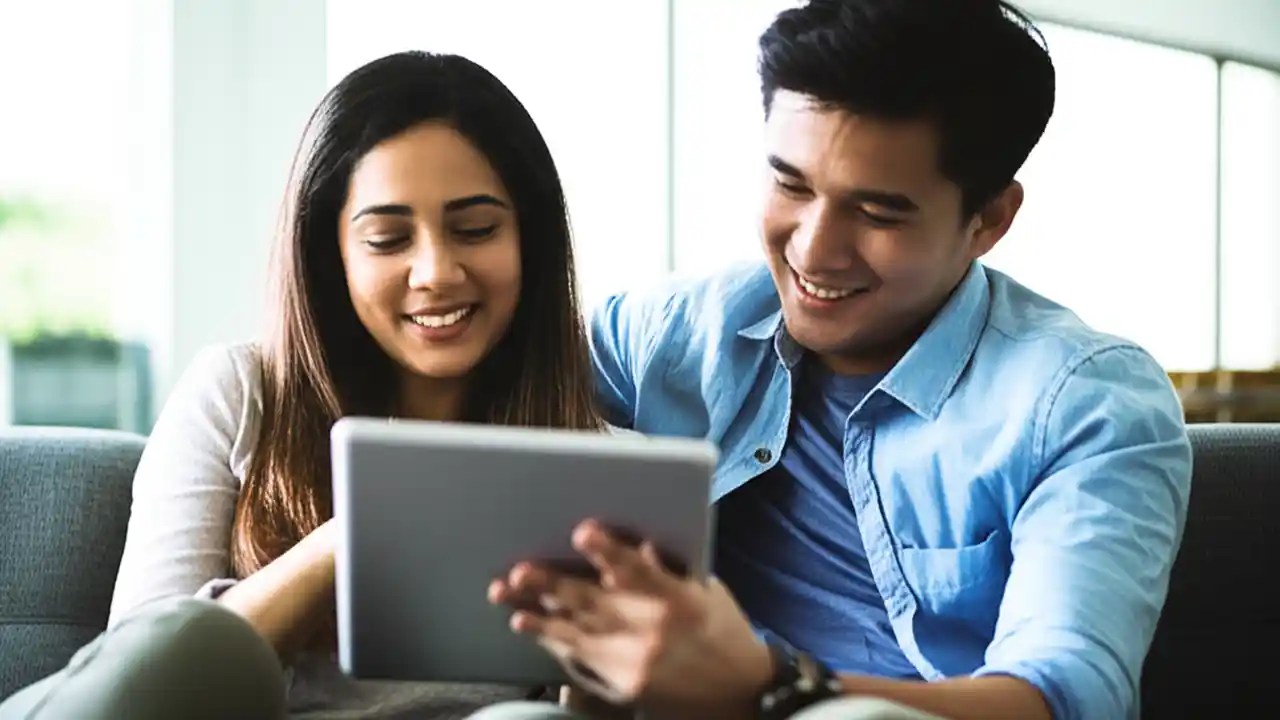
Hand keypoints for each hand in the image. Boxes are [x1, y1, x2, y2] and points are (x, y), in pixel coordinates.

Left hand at [489, 520, 773, 717]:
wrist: (740, 695)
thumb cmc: (724, 632)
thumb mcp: (706, 591)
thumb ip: (670, 568)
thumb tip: (637, 541)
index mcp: (677, 600)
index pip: (637, 570)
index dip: (608, 551)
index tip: (582, 531)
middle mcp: (651, 631)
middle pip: (593, 602)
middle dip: (552, 583)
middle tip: (519, 569)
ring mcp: (633, 662)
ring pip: (576, 632)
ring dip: (538, 612)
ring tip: (507, 595)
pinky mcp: (623, 685)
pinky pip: (579, 660)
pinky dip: (552, 639)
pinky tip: (529, 625)